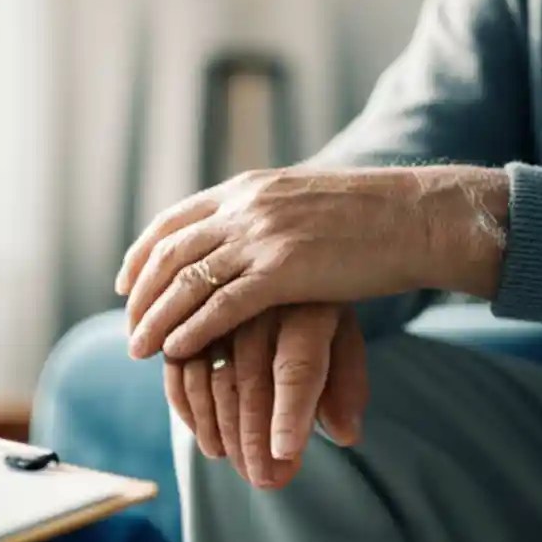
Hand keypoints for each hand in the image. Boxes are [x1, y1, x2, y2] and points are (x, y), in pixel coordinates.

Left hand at [119, 165, 507, 359]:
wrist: (417, 216)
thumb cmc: (369, 215)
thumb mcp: (300, 200)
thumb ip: (262, 214)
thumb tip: (241, 233)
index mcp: (245, 189)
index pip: (171, 221)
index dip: (141, 254)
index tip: (125, 283)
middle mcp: (244, 208)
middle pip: (170, 254)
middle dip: (141, 294)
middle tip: (128, 325)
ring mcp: (262, 237)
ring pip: (187, 282)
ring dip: (157, 320)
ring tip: (139, 349)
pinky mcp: (284, 270)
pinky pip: (222, 305)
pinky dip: (194, 331)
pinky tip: (178, 352)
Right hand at [166, 305, 367, 488]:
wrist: (277, 249)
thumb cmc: (314, 302)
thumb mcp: (342, 333)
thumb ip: (346, 382)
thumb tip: (346, 435)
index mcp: (306, 306)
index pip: (298, 366)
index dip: (291, 413)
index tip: (284, 457)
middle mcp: (260, 303)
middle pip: (250, 379)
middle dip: (253, 437)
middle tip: (264, 480)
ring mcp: (218, 306)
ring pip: (209, 375)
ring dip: (218, 428)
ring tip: (233, 463)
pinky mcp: (186, 315)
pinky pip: (178, 366)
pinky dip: (187, 407)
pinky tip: (205, 437)